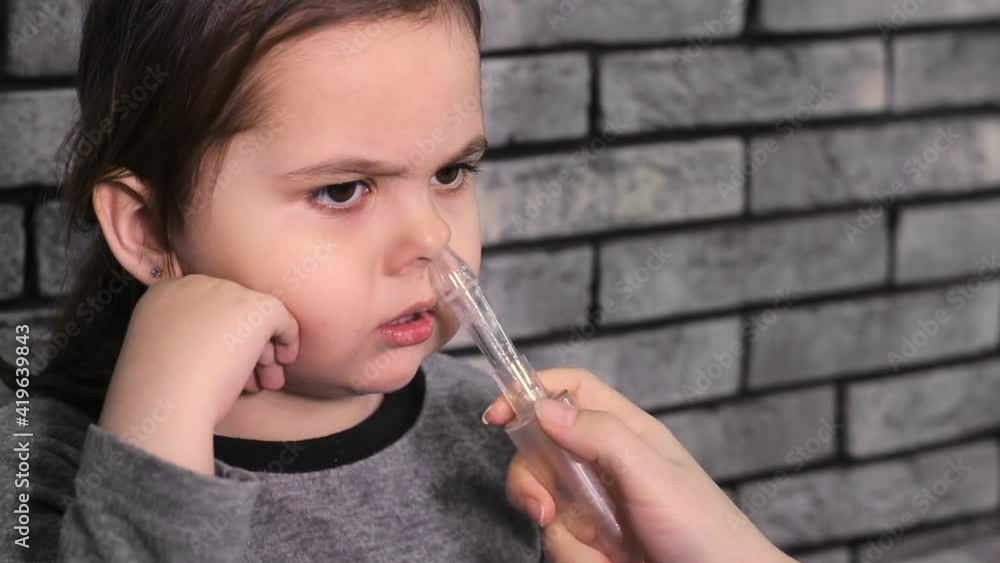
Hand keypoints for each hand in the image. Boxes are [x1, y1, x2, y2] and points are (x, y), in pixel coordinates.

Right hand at [99, 274, 299, 474]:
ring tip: (266, 381)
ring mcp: (225, 291)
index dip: (218, 338)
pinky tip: (282, 362)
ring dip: (263, 349)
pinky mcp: (254, 306)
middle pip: (231, 311)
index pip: (205, 308)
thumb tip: (223, 344)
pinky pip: (282, 317)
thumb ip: (188, 339)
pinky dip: (288, 340)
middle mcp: (193, 284)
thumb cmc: (162, 392)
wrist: (164, 399)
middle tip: (252, 378)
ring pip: (254, 317)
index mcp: (163, 294)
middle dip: (244, 345)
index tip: (221, 366)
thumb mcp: (165, 355)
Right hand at [483, 368, 793, 562]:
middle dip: (532, 482)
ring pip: (544, 503)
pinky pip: (559, 544)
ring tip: (604, 554)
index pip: (569, 391)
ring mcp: (595, 505)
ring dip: (564, 536)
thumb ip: (600, 435)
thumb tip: (542, 405)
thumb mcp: (652, 475)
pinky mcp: (592, 543)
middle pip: (538, 450)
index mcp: (624, 432)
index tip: (496, 414)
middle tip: (545, 511)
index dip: (531, 391)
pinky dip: (576, 558)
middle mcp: (603, 463)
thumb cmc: (704, 529)